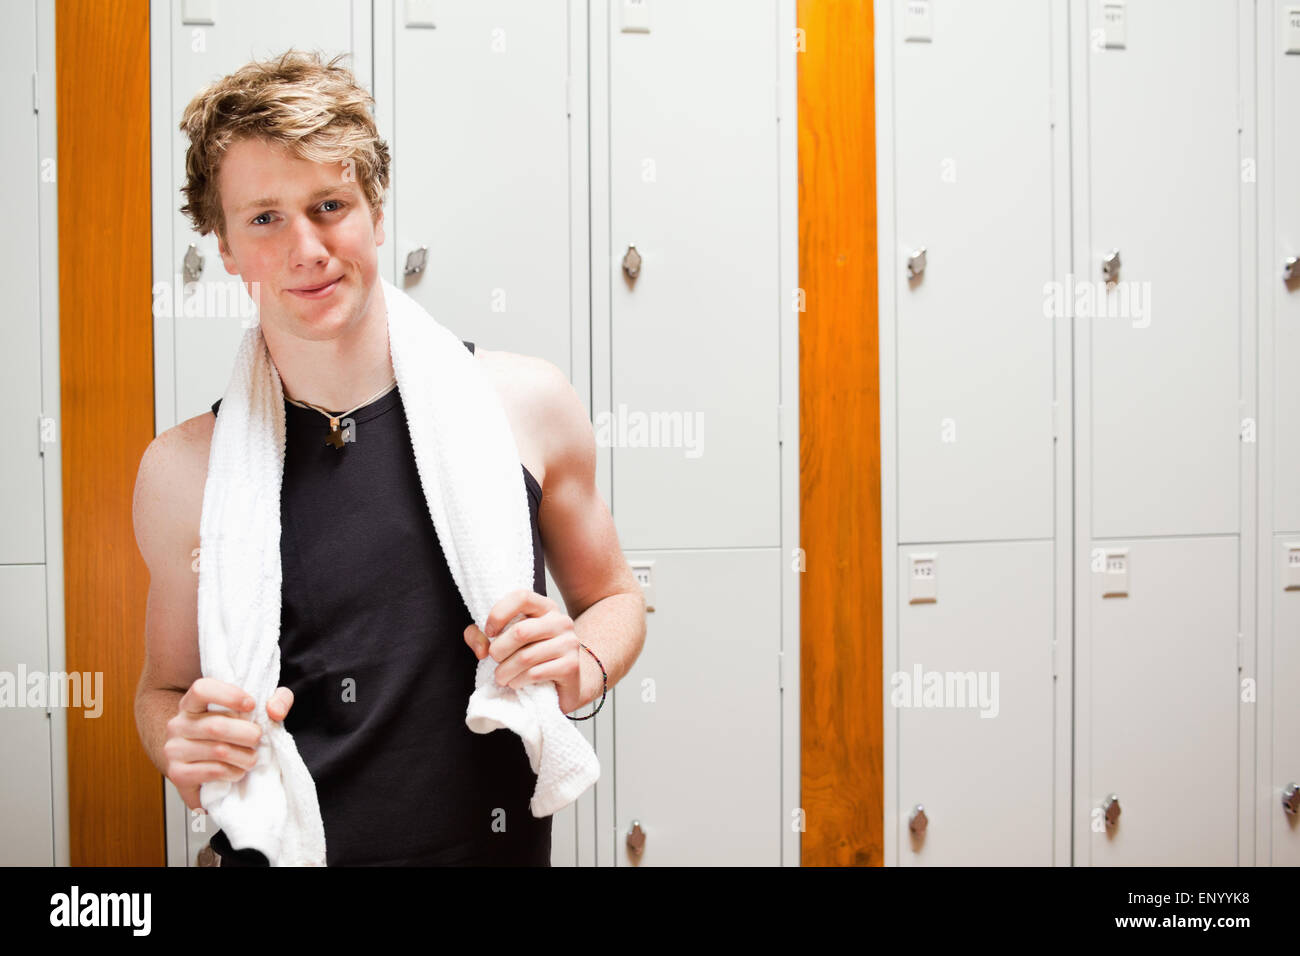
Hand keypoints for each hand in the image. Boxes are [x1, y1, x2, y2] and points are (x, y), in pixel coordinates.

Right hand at [164, 678, 293, 811]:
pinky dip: (233, 772)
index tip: (252, 705)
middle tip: (257, 740)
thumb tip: (275, 710)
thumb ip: (277, 701)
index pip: (201, 689)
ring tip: (250, 758)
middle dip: (248, 735)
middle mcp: (178, 724)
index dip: (229, 695)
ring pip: (218, 750)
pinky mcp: (178, 774)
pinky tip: (237, 771)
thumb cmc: (233, 734)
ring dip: (245, 757)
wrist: (204, 769)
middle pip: (216, 726)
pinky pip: (213, 771)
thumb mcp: (257, 712)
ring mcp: (173, 749)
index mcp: (192, 703)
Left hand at [463, 589, 585, 714]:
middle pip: (520, 632)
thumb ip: (481, 636)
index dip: (499, 613)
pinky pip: (535, 674)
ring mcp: (569, 643)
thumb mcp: (506, 639)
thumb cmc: (531, 655)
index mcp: (545, 607)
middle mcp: (561, 621)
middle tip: (494, 660)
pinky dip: (518, 681)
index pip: (521, 597)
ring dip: (505, 671)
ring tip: (501, 677)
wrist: (565, 680)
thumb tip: (481, 649)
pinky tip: (516, 682)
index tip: (489, 632)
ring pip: (525, 657)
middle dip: (499, 650)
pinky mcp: (571, 667)